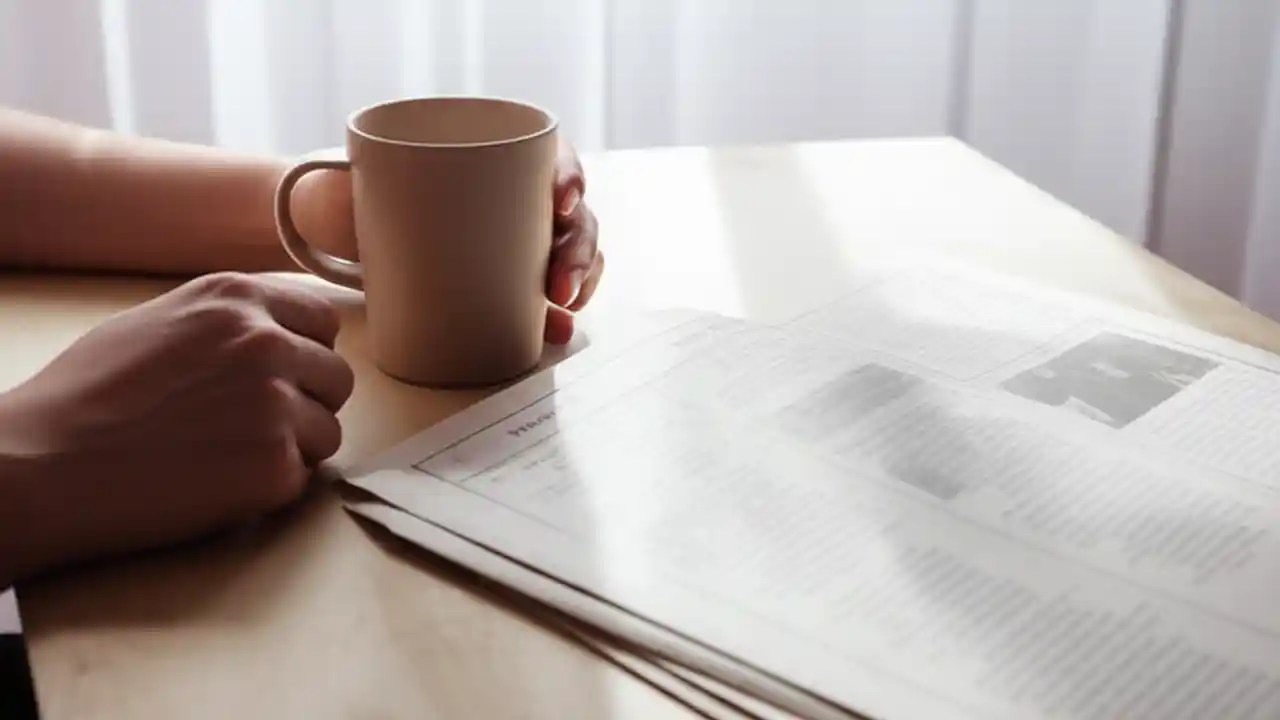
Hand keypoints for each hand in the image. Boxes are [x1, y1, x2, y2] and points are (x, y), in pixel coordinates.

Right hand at [0, 273, 352, 580]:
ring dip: (293, 448)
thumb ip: (227, 321)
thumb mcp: (159, 322)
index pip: (322, 323)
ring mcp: (276, 403)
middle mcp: (267, 342)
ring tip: (227, 457)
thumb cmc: (85, 397)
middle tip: (253, 428)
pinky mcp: (275, 464)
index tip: (283, 379)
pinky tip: (217, 485)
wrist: (41, 466)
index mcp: (237, 299)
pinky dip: (270, 489)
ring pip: (327, 430)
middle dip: (307, 404)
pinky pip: (301, 478)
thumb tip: (275, 331)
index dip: (306, 355)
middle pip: (336, 377)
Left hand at [290, 138, 603, 344]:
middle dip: (580, 248)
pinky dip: (559, 313)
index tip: (561, 201)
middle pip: (573, 216)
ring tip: (564, 307)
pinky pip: (548, 294)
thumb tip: (336, 210)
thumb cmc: (346, 192)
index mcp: (494, 156)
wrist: (328, 229)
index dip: (571, 178)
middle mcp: (516, 196)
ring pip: (571, 254)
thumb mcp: (352, 183)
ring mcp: (516, 240)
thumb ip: (347, 188)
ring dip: (581, 280)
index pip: (553, 159)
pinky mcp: (504, 281)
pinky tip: (561, 328)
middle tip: (559, 282)